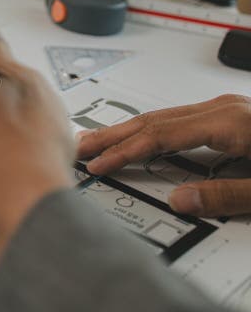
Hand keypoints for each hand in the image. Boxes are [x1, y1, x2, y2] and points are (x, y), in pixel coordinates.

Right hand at [77, 94, 250, 216]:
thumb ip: (226, 196)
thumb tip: (180, 201)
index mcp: (230, 121)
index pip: (160, 135)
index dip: (123, 151)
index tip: (98, 164)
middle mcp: (223, 109)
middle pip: (152, 121)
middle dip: (112, 136)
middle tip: (80, 147)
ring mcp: (226, 110)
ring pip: (162, 118)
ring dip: (127, 131)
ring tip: (99, 142)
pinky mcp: (230, 116)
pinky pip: (177, 121)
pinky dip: (149, 131)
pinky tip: (137, 139)